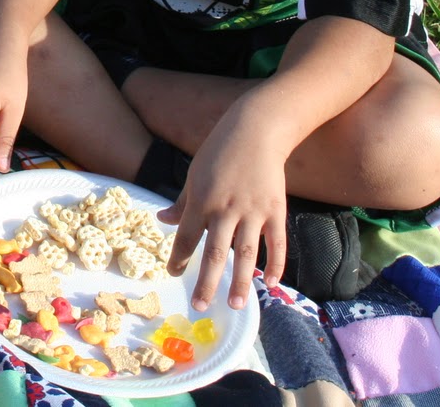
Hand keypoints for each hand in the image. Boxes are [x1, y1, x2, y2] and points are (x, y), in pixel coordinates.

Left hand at [158, 122, 287, 310]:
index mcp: (201, 200)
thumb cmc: (219, 152)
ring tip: (237, 304)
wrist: (256, 131)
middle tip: (201, 307)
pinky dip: (276, 263)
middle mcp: (225, 209)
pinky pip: (276, 242)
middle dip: (207, 282)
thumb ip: (182, 202)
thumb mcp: (194, 175)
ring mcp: (252, 210)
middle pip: (214, 253)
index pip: (186, 237)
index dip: (178, 258)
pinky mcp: (275, 209)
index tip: (174, 274)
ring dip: (241, 281)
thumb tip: (162, 219)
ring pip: (246, 253)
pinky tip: (272, 283)